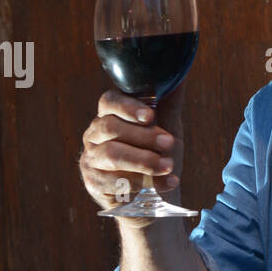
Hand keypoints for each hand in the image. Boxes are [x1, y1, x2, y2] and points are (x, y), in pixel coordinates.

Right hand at [79, 79, 187, 226]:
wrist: (156, 197)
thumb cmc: (159, 156)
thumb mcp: (168, 128)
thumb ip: (169, 102)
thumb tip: (180, 73)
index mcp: (109, 116)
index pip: (108, 102)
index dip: (128, 106)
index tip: (150, 116)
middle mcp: (95, 135)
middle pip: (111, 128)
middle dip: (143, 136)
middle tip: (169, 143)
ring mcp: (91, 159)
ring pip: (112, 155)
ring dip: (143, 160)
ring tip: (169, 166)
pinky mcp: (94, 183)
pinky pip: (114, 181)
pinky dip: (143, 183)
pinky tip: (165, 184)